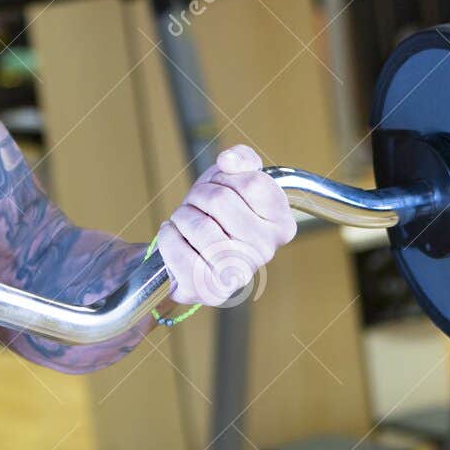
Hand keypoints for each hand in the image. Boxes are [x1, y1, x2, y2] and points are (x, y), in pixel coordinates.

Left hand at [155, 145, 296, 306]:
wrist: (190, 251)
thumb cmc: (213, 214)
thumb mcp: (231, 178)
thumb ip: (241, 159)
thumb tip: (229, 160)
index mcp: (281, 223)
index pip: (252, 182)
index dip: (225, 176)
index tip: (220, 186)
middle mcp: (266, 250)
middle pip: (220, 199)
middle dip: (198, 195)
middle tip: (197, 206)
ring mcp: (240, 273)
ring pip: (199, 225)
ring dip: (182, 216)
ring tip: (185, 222)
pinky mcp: (210, 290)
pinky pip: (178, 251)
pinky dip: (167, 237)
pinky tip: (174, 237)